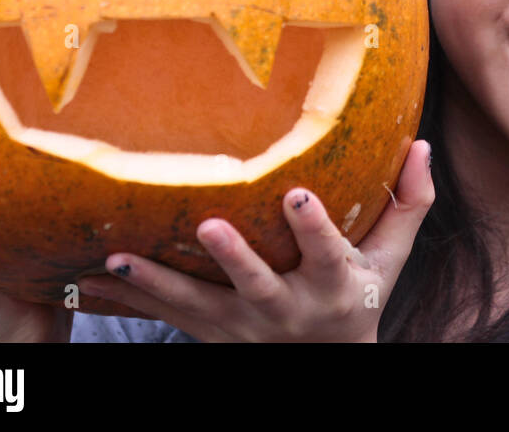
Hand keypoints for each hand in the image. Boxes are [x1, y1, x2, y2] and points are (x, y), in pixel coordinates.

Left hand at [76, 139, 434, 341]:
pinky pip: (164, 317)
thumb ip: (409, 203)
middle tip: (207, 227)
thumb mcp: (392, 259)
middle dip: (233, 258)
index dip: (315, 226)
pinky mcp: (210, 333)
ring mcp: (243, 326)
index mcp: (334, 284)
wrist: (325, 364)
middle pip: (257, 285)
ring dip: (155, 284)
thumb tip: (423, 144)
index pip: (328, 253)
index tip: (300, 194)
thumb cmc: (361, 295)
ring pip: (195, 306)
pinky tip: (85, 278)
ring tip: (116, 259)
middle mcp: (287, 309)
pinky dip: (125, 300)